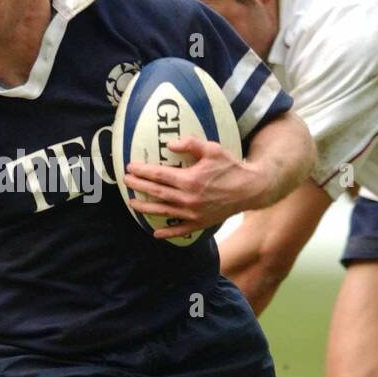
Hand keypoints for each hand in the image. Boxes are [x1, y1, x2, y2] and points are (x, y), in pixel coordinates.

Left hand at [124, 136, 266, 240]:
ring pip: (163, 211)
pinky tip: (155, 232)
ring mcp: (193, 213)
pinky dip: (167, 232)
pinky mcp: (200, 223)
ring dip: (146, 208)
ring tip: (133, 203)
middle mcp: (188, 198)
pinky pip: (180, 230)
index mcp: (189, 179)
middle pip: (157, 192)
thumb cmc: (231, 167)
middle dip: (139, 186)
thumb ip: (190, 144)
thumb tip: (169, 144)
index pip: (158, 175)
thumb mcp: (212, 149)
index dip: (142, 171)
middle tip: (126, 181)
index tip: (130, 167)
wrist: (250, 189)